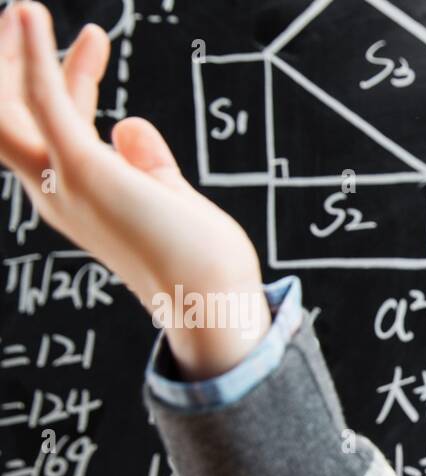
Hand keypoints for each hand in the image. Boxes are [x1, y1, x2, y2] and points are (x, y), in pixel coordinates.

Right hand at [0, 1, 268, 377]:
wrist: (213, 304)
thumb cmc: (202, 264)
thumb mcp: (170, 199)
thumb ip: (149, 166)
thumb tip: (130, 126)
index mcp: (79, 196)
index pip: (59, 127)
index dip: (72, 77)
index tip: (94, 39)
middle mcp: (58, 192)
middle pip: (14, 116)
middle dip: (17, 62)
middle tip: (29, 12)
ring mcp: (65, 184)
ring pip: (10, 109)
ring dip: (16, 55)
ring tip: (27, 10)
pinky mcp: (82, 172)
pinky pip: (44, 104)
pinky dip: (36, 58)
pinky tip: (33, 18)